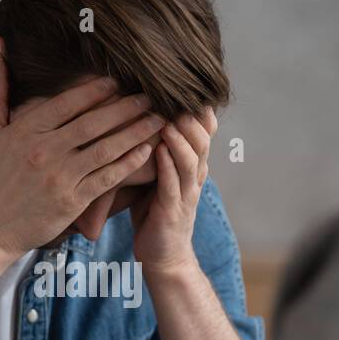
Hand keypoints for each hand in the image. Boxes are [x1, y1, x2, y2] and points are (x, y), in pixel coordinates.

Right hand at [0, 60, 163, 256]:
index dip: (95, 90)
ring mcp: (60, 177)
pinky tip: (146, 151)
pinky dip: (129, 163)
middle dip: (125, 107)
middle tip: (149, 95)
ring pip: (106, 148)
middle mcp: (44, 151)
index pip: (66, 103)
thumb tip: (0, 60)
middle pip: (93, 123)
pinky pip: (107, 178)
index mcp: (25, 131)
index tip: (117, 81)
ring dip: (135, 132)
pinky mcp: (72, 201)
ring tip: (158, 119)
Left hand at [130, 108, 215, 276]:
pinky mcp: (174, 211)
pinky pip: (173, 184)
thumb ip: (155, 150)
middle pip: (202, 139)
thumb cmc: (154, 213)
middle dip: (190, 117)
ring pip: (192, 159)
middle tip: (177, 95)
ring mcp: (187, 194)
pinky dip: (168, 165)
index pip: (201, 130)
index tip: (182, 84)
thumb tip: (137, 117)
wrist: (163, 256)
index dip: (196, 108)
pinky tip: (159, 149)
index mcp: (191, 165)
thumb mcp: (156, 176)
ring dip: (180, 138)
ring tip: (169, 119)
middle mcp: (195, 176)